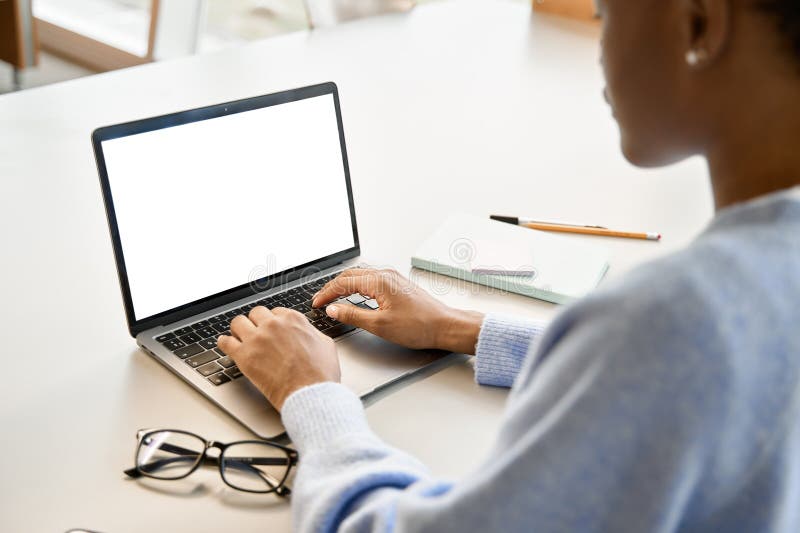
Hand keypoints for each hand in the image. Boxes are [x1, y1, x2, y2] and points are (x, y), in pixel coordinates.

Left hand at [217, 306, 339, 410]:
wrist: (310, 393)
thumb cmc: (320, 374)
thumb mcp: (325, 345)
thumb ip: (312, 333)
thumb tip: (307, 332)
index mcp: (293, 319)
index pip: (276, 312)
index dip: (273, 322)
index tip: (271, 329)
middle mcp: (273, 324)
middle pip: (256, 313)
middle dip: (256, 323)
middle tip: (256, 333)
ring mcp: (257, 338)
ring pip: (238, 322)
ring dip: (239, 329)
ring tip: (239, 337)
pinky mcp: (244, 355)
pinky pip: (225, 342)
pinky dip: (224, 343)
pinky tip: (226, 345)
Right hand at [312, 268, 483, 353]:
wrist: (444, 326)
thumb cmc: (419, 326)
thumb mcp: (379, 325)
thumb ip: (353, 315)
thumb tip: (333, 309)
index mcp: (379, 281)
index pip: (343, 282)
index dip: (326, 293)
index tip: (316, 303)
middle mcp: (386, 275)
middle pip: (351, 275)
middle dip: (333, 287)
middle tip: (321, 300)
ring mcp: (393, 279)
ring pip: (361, 277)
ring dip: (345, 286)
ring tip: (334, 298)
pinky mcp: (398, 286)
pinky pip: (371, 281)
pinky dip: (358, 287)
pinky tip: (356, 296)